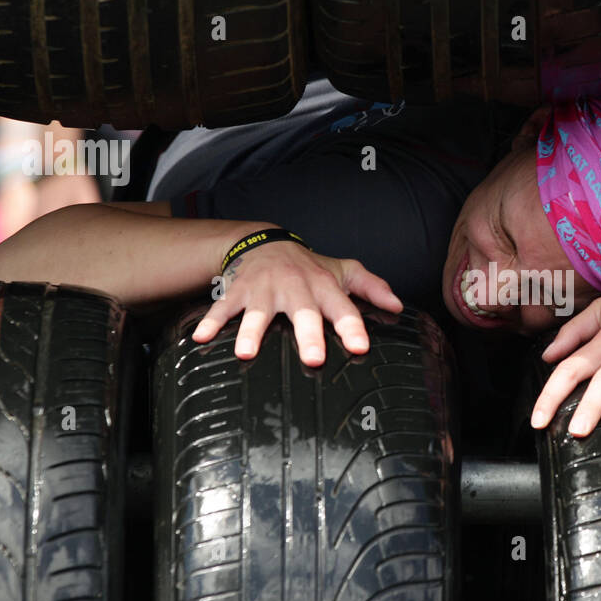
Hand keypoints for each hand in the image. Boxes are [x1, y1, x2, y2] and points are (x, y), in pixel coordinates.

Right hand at [192, 239, 402, 364]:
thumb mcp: (343, 271)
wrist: (265, 242)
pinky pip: (223, 307)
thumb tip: (398, 306)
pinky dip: (211, 322)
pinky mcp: (239, 291)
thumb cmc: (309, 266)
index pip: (343, 309)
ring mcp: (265, 290)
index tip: (360, 347)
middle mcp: (295, 289)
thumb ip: (371, 287)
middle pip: (304, 313)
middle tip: (312, 359)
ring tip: (246, 353)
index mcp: (324, 287)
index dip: (352, 327)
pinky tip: (202, 338)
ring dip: (252, 332)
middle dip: (308, 335)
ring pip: (258, 313)